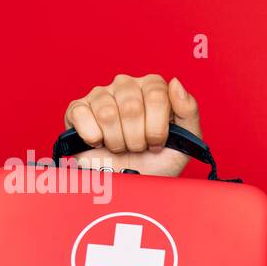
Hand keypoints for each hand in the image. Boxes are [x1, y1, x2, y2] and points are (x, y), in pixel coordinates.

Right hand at [62, 74, 201, 177]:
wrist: (132, 182)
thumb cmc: (158, 160)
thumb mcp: (186, 140)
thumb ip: (189, 111)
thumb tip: (175, 83)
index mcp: (153, 86)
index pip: (157, 96)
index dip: (157, 127)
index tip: (157, 142)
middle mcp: (126, 84)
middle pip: (132, 106)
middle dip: (138, 137)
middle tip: (139, 147)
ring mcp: (100, 94)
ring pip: (107, 113)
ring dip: (117, 141)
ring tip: (121, 146)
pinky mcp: (77, 108)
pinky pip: (81, 115)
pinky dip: (93, 136)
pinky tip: (99, 141)